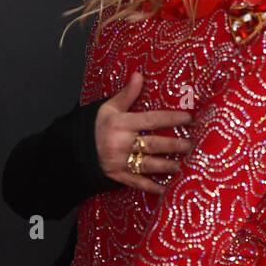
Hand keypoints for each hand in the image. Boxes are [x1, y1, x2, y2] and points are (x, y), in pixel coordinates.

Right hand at [96, 72, 191, 194]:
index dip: (171, 119)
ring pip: (149, 164)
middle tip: (193, 145)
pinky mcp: (118, 176)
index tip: (189, 118)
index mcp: (121, 124)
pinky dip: (152, 187)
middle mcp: (121, 143)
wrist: (72, 149)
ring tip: (186, 166)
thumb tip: (139, 75)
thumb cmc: (95, 126)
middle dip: (175, 145)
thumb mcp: (108, 108)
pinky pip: (137, 182)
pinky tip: (167, 190)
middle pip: (154, 144)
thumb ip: (126, 94)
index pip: (151, 120)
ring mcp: (120, 161)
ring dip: (168, 166)